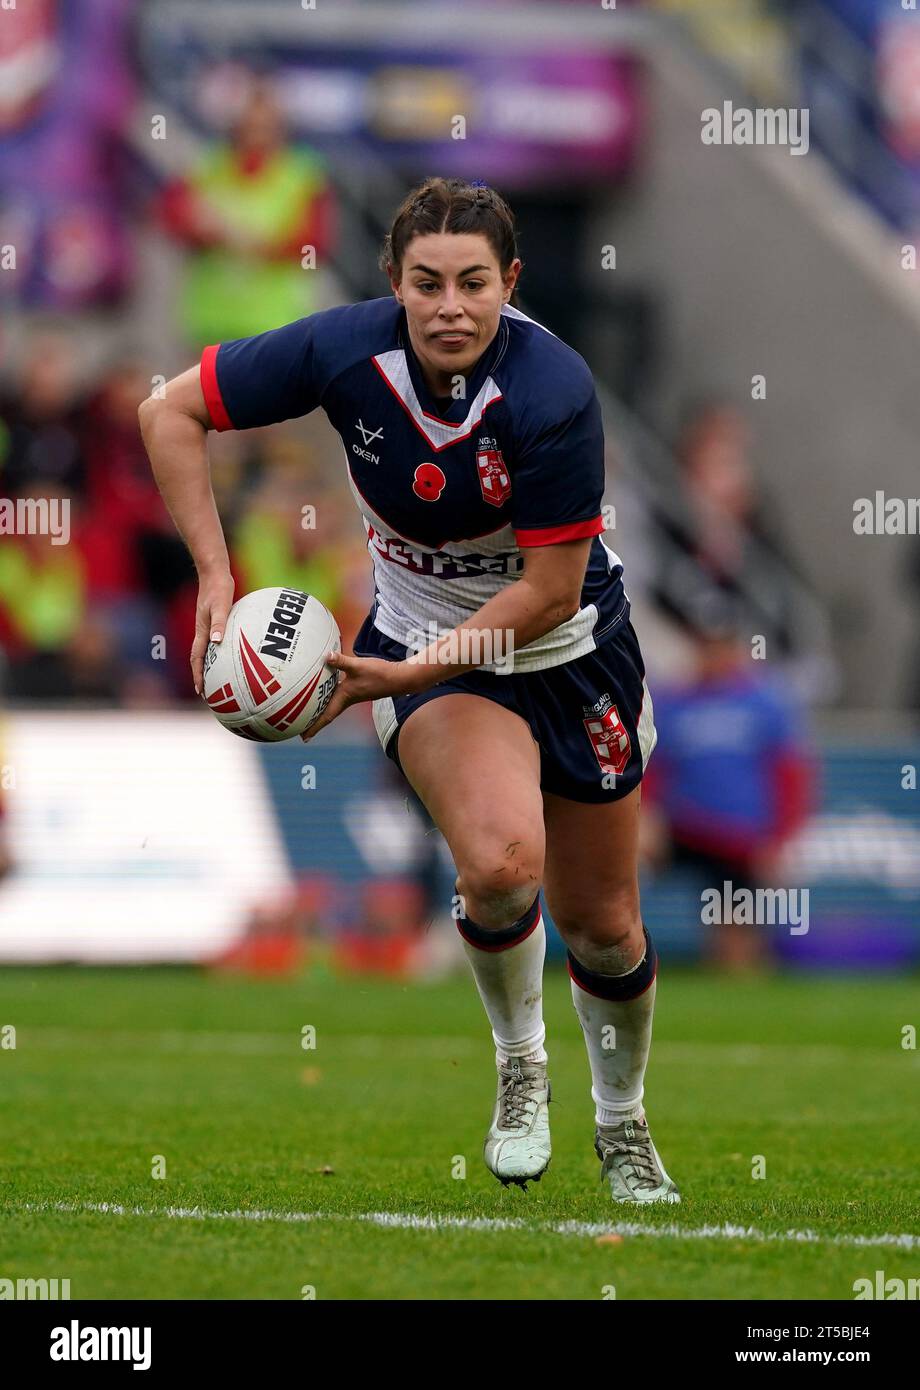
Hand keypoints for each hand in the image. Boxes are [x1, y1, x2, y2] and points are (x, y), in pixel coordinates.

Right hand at [192, 567, 234, 694]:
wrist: (214, 572)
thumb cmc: (218, 588)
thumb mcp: (221, 605)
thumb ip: (219, 623)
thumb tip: (217, 642)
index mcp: (202, 631)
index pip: (197, 659)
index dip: (198, 675)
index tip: (201, 690)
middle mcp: (204, 631)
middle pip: (200, 659)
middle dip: (202, 676)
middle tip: (209, 692)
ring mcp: (209, 626)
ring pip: (208, 651)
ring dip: (210, 665)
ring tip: (219, 679)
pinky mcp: (216, 621)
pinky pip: (218, 640)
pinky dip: (221, 650)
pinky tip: (234, 653)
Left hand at [300, 651, 412, 742]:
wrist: (398, 678)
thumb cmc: (379, 675)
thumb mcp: (358, 666)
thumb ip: (341, 661)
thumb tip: (326, 656)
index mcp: (344, 697)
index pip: (326, 715)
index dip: (314, 726)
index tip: (304, 738)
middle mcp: (347, 699)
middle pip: (326, 713)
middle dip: (313, 721)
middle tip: (299, 727)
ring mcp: (352, 694)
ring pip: (331, 705)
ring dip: (320, 709)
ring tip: (308, 711)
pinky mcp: (356, 688)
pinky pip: (337, 695)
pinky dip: (328, 695)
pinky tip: (324, 689)